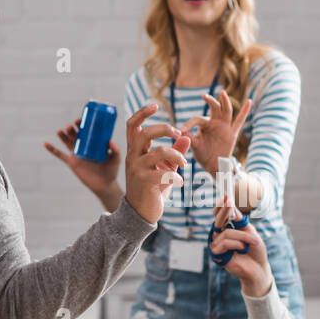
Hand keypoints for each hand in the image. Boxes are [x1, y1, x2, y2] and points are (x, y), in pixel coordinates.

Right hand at [43, 119, 121, 202]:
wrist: (104, 185)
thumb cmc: (111, 171)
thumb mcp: (115, 159)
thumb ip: (115, 150)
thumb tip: (110, 141)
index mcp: (93, 143)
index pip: (86, 131)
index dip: (82, 124)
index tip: (80, 120)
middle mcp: (83, 146)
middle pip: (75, 134)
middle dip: (72, 128)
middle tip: (71, 125)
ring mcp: (76, 154)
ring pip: (67, 142)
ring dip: (62, 135)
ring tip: (60, 130)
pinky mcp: (71, 162)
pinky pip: (59, 155)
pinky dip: (52, 149)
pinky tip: (45, 143)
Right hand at [122, 103, 189, 223]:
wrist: (142, 213)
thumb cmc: (153, 188)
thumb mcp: (165, 167)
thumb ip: (175, 152)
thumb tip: (186, 136)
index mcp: (135, 151)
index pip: (132, 126)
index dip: (142, 113)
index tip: (155, 105)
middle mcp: (132, 158)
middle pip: (145, 133)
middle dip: (165, 129)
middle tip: (179, 133)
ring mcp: (137, 170)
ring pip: (159, 152)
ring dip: (177, 155)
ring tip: (185, 165)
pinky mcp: (144, 182)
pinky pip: (164, 173)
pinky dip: (176, 177)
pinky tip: (180, 183)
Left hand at [178, 90, 251, 174]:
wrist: (213, 165)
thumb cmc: (203, 154)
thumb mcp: (194, 146)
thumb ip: (189, 138)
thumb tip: (181, 131)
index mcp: (204, 125)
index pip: (197, 119)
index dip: (190, 124)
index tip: (182, 130)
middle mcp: (215, 123)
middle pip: (214, 108)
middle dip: (210, 101)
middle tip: (204, 96)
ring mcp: (225, 127)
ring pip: (226, 111)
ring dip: (225, 102)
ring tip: (222, 92)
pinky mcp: (233, 133)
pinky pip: (240, 121)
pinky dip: (244, 112)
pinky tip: (249, 101)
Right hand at [210, 195, 270, 296]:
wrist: (259, 268)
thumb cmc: (255, 249)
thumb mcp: (249, 230)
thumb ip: (239, 219)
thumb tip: (230, 204)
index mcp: (227, 228)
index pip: (220, 215)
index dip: (221, 206)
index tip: (225, 196)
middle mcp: (220, 235)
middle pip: (218, 220)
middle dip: (225, 211)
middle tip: (228, 201)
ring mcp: (217, 244)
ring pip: (226, 232)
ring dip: (242, 236)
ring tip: (252, 242)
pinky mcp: (217, 254)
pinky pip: (225, 243)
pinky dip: (237, 244)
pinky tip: (242, 250)